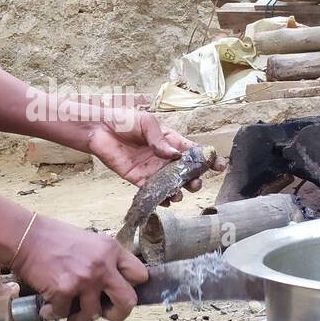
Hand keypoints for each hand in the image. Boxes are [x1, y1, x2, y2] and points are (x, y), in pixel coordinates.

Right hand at [13, 216, 148, 320]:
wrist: (26, 236)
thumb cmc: (54, 237)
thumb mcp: (90, 241)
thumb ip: (104, 261)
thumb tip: (112, 285)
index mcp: (111, 250)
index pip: (140, 275)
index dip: (131, 287)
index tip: (119, 292)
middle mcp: (103, 266)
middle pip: (128, 302)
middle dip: (118, 313)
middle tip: (106, 313)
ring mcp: (84, 279)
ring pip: (94, 315)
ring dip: (81, 319)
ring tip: (71, 315)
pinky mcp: (64, 290)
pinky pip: (65, 314)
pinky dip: (55, 314)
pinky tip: (49, 307)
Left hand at [86, 109, 206, 200]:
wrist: (99, 128)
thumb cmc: (123, 120)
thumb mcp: (146, 123)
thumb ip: (160, 139)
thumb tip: (175, 155)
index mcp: (169, 140)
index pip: (192, 151)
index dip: (207, 159)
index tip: (220, 166)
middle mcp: (163, 157)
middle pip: (185, 172)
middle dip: (194, 179)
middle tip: (195, 183)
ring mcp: (152, 169)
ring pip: (171, 184)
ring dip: (178, 191)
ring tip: (179, 193)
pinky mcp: (138, 179)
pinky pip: (153, 191)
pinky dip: (161, 198)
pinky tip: (167, 201)